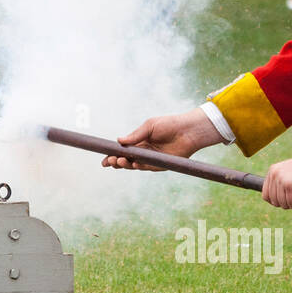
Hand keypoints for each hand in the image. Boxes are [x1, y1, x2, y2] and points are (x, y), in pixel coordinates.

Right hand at [101, 109, 223, 169]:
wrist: (188, 130)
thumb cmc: (169, 125)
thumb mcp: (149, 126)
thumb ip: (135, 135)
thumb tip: (119, 141)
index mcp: (139, 142)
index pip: (123, 151)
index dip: (113, 155)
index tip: (104, 158)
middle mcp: (144, 152)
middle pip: (126, 160)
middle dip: (116, 161)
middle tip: (110, 160)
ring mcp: (151, 159)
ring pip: (134, 165)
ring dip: (125, 164)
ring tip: (119, 161)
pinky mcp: (160, 165)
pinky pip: (147, 167)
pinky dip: (139, 166)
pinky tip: (133, 164)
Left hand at [261, 144, 291, 209]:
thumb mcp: (289, 173)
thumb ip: (280, 183)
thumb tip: (274, 200)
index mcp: (273, 171)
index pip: (266, 195)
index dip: (277, 201)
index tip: (287, 198)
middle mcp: (275, 175)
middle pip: (274, 202)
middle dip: (287, 202)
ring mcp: (282, 180)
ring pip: (284, 204)